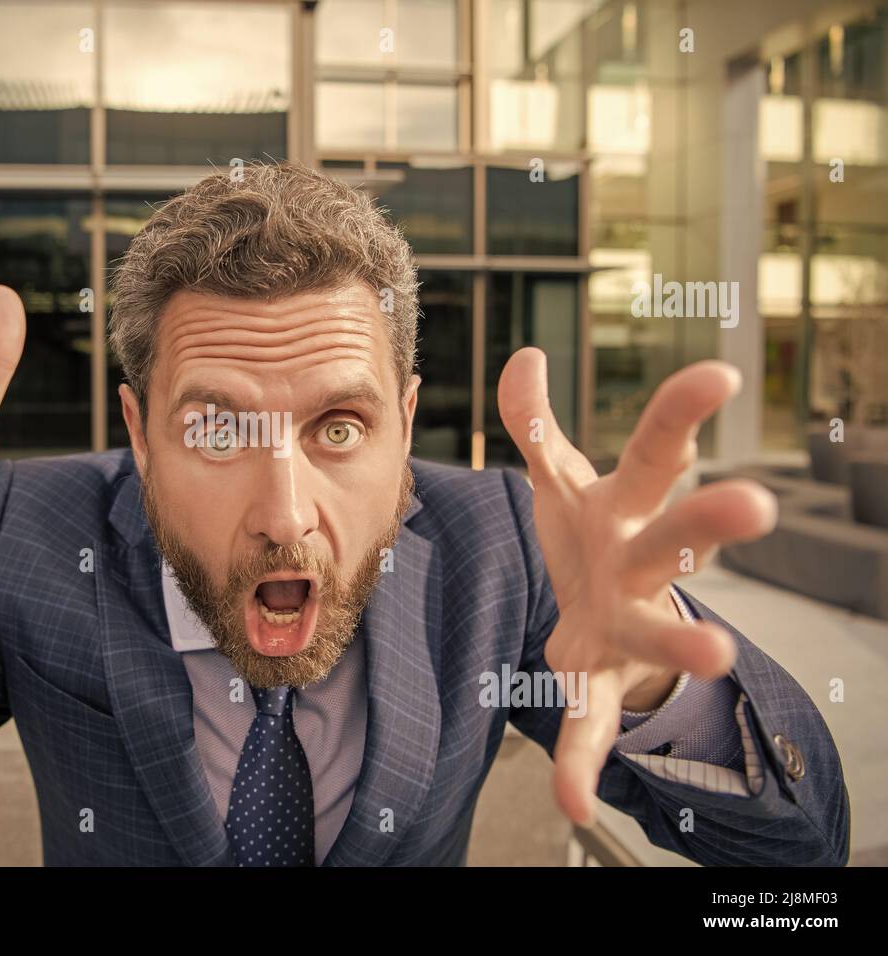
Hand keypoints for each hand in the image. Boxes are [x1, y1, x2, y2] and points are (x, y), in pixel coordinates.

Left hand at [496, 347, 775, 826]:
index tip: (722, 374)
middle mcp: (639, 564)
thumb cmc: (590, 537)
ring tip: (718, 653)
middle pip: (676, 537)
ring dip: (685, 642)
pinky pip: (589, 722)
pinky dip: (580, 761)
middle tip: (757, 506)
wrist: (601, 619)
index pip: (657, 451)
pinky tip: (574, 804)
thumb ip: (536, 424)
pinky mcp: (597, 682)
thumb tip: (523, 358)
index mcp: (626, 507)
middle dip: (711, 522)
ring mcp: (626, 626)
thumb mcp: (560, 480)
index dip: (683, 410)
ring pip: (658, 632)